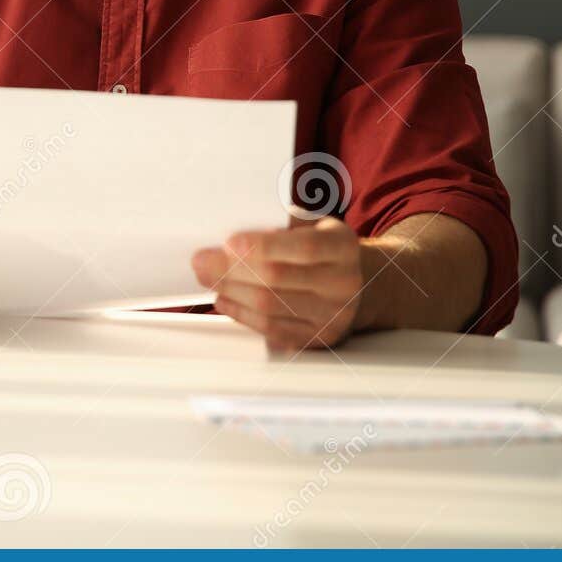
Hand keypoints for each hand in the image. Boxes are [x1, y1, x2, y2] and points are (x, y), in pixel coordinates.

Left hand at [191, 219, 364, 350]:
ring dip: (231, 291)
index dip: (264, 245)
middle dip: (230, 269)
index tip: (229, 242)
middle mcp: (343, 283)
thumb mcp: (316, 225)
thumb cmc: (323, 249)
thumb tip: (235, 222)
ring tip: (206, 277)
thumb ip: (284, 223)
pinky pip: (272, 329)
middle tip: (200, 261)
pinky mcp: (318, 338)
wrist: (360, 285)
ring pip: (270, 306)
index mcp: (343, 246)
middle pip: (278, 278)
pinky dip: (242, 314)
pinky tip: (224, 299)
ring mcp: (333, 315)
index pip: (305, 247)